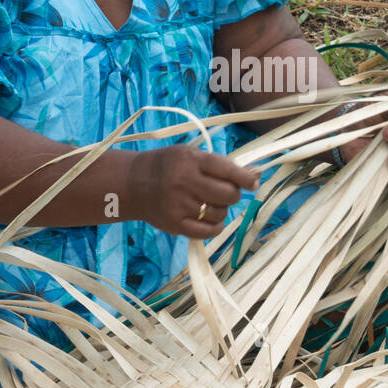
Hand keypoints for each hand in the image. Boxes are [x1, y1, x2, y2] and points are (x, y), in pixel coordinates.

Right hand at [129, 143, 259, 237]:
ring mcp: (179, 205)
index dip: (244, 178)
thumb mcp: (190, 155)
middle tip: (227, 193)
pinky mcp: (174, 224)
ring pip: (219, 214)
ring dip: (222, 210)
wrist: (133, 183)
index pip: (226, 170)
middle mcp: (184, 182)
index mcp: (190, 160)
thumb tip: (253, 176)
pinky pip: (207, 231)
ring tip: (211, 204)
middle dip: (233, 195)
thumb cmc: (168, 166)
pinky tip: (211, 220)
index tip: (253, 183)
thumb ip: (218, 164)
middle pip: (227, 195)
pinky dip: (215, 227)